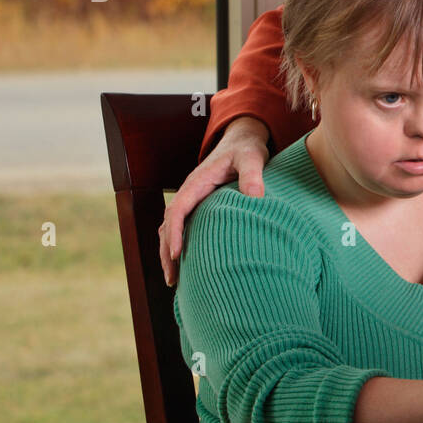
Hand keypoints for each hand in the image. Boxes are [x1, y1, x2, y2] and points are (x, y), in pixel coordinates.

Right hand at [159, 116, 269, 286]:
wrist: (242, 140)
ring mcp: (191, 199)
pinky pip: (181, 227)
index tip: (177, 255)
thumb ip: (253, 174)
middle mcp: (189, 192)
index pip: (178, 209)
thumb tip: (256, 197)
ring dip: (169, 253)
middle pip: (168, 225)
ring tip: (174, 281)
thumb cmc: (247, 149)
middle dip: (167, 252)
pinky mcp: (198, 206)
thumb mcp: (253, 157)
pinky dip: (178, 246)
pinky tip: (186, 266)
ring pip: (170, 229)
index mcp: (197, 182)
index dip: (175, 233)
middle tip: (172, 280)